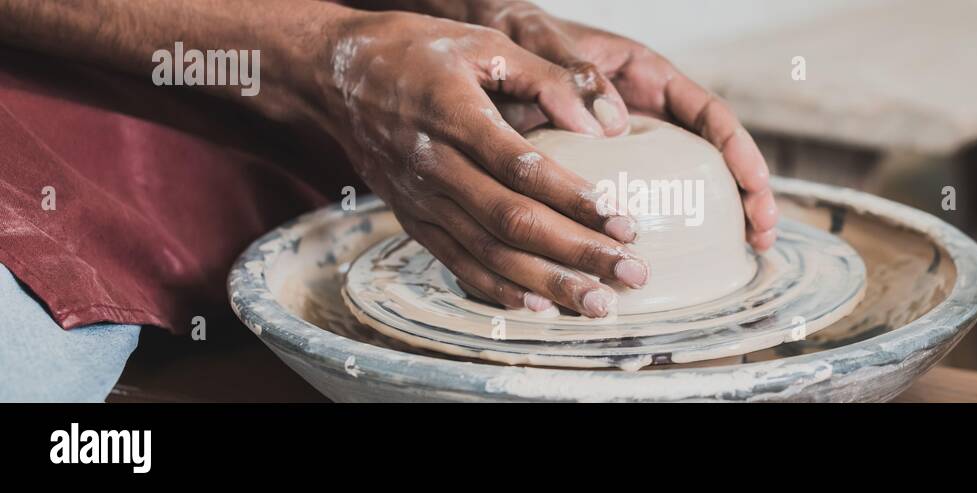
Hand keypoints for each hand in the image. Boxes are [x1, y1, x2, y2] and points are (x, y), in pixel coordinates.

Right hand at [316, 12, 649, 316]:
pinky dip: (498, 290)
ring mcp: (420, 200)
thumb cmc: (416, 51)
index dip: (576, 200)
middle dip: (578, 254)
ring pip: (489, 253)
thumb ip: (548, 78)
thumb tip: (603, 122)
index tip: (625, 222)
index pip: (524, 169)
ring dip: (547, 283)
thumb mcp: (483, 42)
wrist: (335, 74)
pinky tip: (539, 308)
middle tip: (632, 273)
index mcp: (454, 117)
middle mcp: (435, 166)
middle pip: (513, 222)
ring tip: (599, 303)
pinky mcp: (412, 220)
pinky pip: (458, 263)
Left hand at [450, 0, 780, 250]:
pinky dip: (664, 228)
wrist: (479, 55)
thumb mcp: (541, 42)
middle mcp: (647, 111)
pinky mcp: (604, 172)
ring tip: (744, 252)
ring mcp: (629, 145)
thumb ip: (571, 73)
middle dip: (747, 193)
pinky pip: (643, 199)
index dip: (740, 151)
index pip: (710, 115)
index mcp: (647, 76)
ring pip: (687, 182)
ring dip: (718, 217)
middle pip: (714, 154)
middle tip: (762, 235)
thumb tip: (610, 124)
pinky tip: (669, 262)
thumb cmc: (516, 37)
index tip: (757, 187)